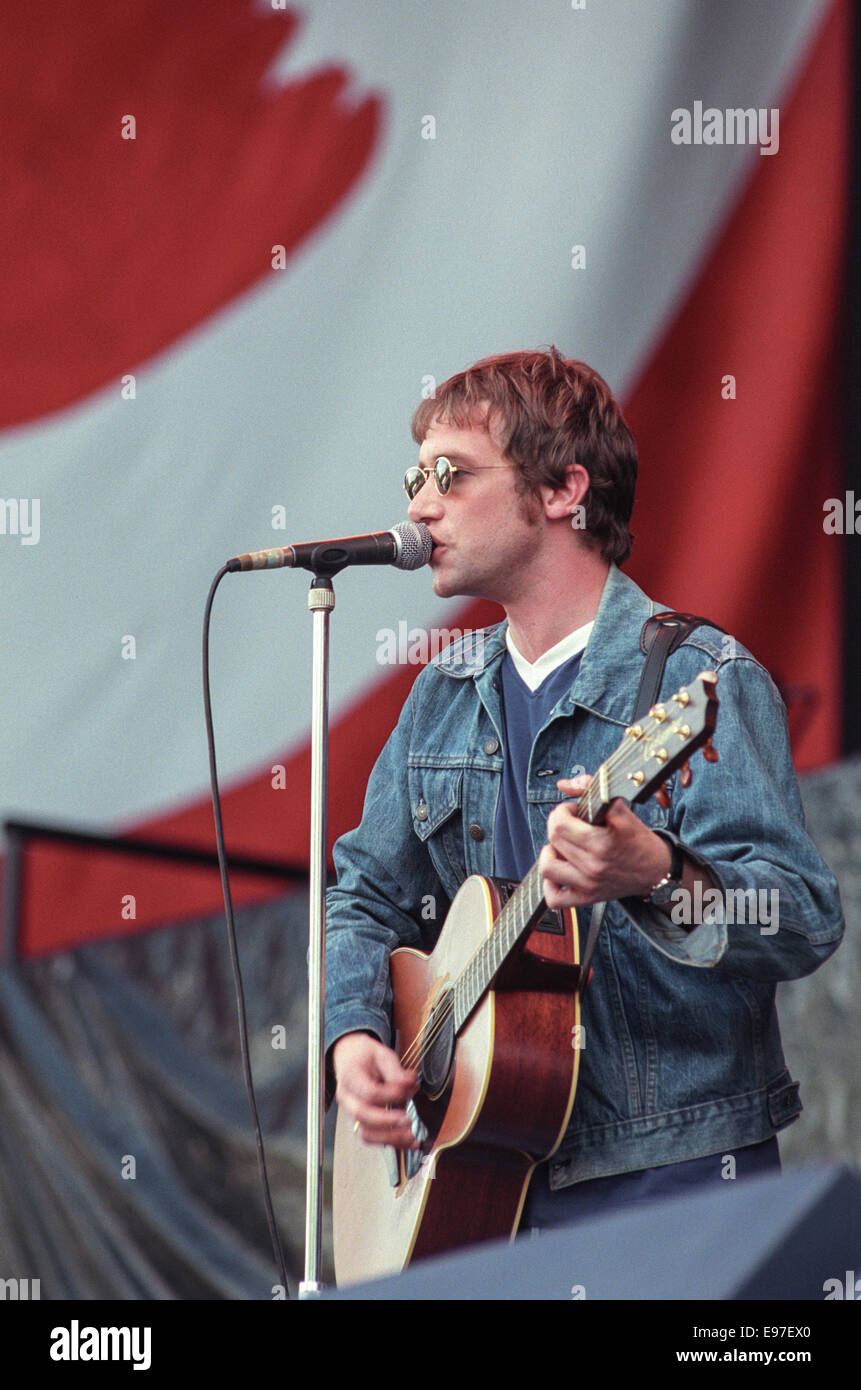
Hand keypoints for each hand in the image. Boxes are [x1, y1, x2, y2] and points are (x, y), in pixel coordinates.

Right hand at [333, 1032, 418, 1148]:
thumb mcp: (381, 1053)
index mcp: (350, 1076)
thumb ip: (396, 1070)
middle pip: (362, 1116)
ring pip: (365, 1133)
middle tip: (408, 1119)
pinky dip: (390, 1142)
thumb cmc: (364, 1056)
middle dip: (388, 1121)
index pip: (368, 1092)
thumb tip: (410, 1083)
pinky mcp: (360, 1122)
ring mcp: (351, 1112)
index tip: (408, 1089)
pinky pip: (371, 1138)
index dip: (390, 1094)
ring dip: (389, 1137)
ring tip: (411, 1136)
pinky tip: (407, 1141)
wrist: (350, 1057)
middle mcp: (347, 1097)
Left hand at [539, 774, 670, 908]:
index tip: (574, 811)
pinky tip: (561, 870)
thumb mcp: (623, 811)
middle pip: (553, 840)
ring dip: (550, 852)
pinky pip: (554, 898)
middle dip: (558, 825)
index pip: (559, 824)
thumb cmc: (639, 842)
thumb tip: (566, 783)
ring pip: (548, 867)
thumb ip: (594, 790)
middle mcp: (592, 866)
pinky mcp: (586, 898)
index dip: (563, 811)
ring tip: (563, 847)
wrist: (656, 871)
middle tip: (571, 824)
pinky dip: (550, 884)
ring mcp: (588, 884)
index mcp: (601, 843)